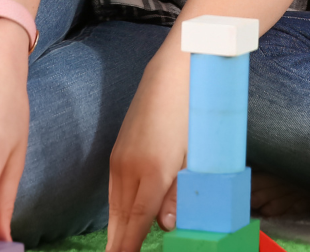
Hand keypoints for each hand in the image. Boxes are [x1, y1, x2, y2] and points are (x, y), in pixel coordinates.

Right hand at [106, 50, 190, 251]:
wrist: (172, 74)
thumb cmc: (192, 112)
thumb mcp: (194, 156)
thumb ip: (180, 193)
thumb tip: (166, 224)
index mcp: (152, 172)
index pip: (136, 222)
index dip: (128, 248)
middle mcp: (129, 168)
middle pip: (120, 218)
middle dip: (118, 245)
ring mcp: (120, 158)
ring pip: (114, 205)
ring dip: (116, 230)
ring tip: (118, 250)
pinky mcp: (118, 150)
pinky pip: (115, 190)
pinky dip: (117, 210)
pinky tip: (121, 221)